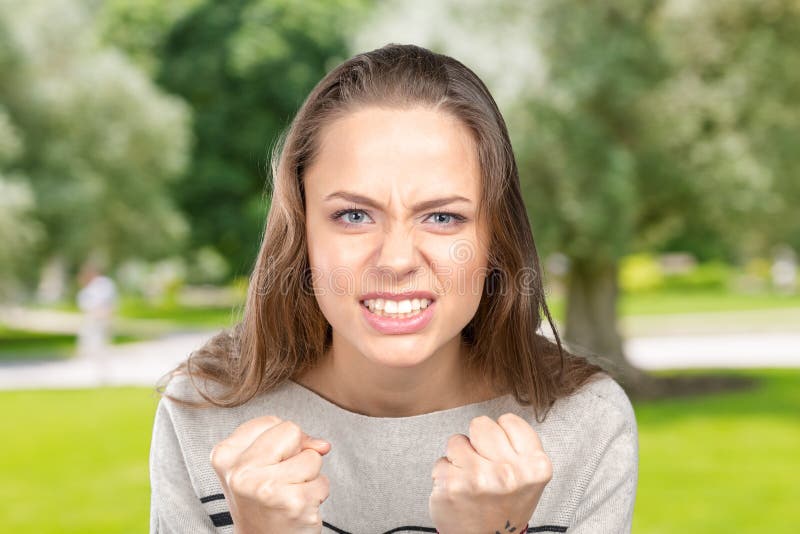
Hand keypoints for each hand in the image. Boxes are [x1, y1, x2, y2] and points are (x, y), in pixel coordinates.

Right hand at [210, 416, 330, 533]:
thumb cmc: (262, 500)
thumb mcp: (258, 463)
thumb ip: (287, 441)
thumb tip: (322, 445)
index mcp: (225, 454)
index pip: (271, 421)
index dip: (280, 442)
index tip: (268, 464)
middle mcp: (241, 472)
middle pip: (292, 431)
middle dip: (296, 452)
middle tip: (280, 479)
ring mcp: (266, 488)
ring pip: (312, 456)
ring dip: (309, 475)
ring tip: (289, 492)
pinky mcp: (292, 503)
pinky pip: (323, 482)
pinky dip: (317, 493)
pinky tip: (298, 505)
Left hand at [429, 413, 551, 533]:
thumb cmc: (506, 505)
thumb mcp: (530, 478)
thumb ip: (521, 447)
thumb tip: (499, 419)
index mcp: (536, 466)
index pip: (508, 420)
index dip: (501, 436)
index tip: (502, 455)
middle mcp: (509, 473)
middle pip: (481, 424)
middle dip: (478, 441)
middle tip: (484, 465)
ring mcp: (479, 479)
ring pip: (457, 440)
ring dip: (459, 457)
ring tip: (471, 479)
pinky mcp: (452, 486)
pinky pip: (441, 461)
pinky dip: (446, 474)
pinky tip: (458, 491)